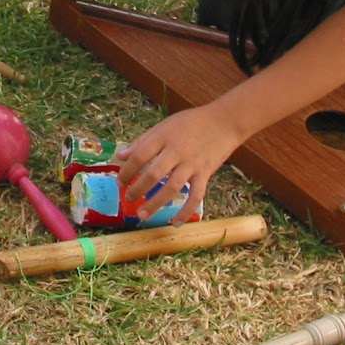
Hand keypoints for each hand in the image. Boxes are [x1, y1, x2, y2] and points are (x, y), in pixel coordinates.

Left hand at [116, 104, 241, 222]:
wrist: (224, 122)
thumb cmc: (191, 123)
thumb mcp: (164, 126)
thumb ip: (142, 141)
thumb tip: (121, 156)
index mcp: (163, 137)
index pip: (140, 156)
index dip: (127, 171)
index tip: (120, 182)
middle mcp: (177, 151)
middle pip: (153, 174)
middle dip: (137, 189)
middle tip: (128, 199)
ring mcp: (192, 164)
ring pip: (171, 187)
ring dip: (155, 203)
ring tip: (142, 214)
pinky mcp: (205, 174)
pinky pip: (195, 197)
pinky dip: (186, 212)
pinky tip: (175, 222)